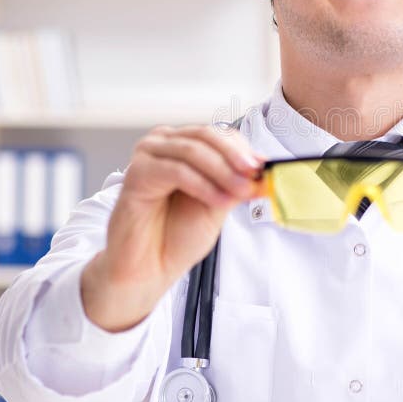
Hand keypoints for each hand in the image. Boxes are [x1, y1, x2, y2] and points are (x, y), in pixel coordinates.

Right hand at [82, 124, 266, 330]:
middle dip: (235, 157)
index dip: (244, 149)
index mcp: (186, 145)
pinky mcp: (137, 173)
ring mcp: (148, 155)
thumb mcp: (219, 203)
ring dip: (222, 172)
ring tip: (241, 191)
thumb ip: (236, 184)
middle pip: (206, 136)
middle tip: (255, 174)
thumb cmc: (178, 235)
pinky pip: (176, 171)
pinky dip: (202, 185)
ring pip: (193, 151)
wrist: (150, 267)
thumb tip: (262, 170)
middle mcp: (165, 144)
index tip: (265, 167)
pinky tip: (217, 200)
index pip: (220, 134)